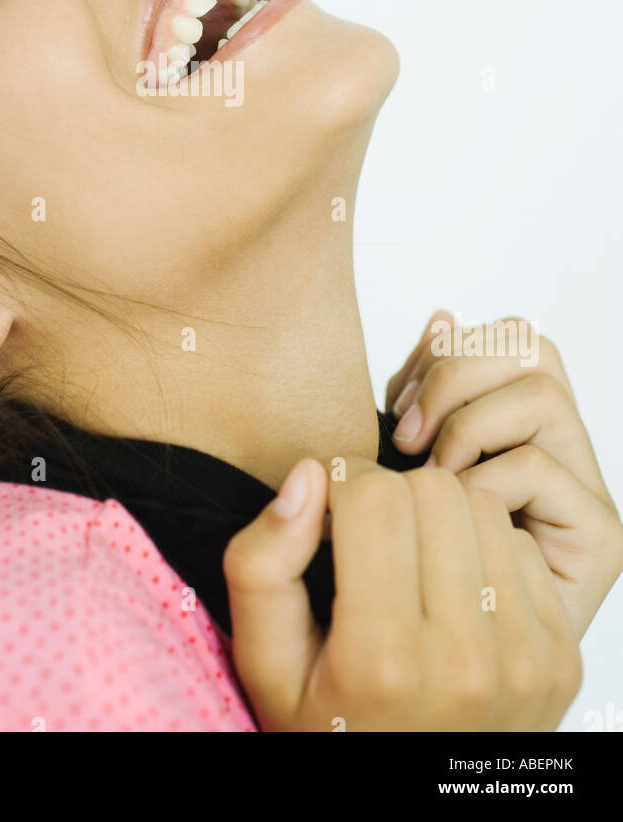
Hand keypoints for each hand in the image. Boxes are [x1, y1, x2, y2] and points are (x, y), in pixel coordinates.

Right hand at [223, 455, 581, 731]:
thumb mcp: (265, 662)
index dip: (343, 482)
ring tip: (412, 562)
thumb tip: (309, 475)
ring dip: (441, 517)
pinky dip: (482, 550)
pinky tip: (452, 589)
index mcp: (381, 660)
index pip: (375, 497)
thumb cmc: (333, 730)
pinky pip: (521, 546)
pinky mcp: (561, 655)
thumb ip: (262, 565)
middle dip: (391, 496)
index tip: (331, 512)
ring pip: (483, 506)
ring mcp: (523, 659)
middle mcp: (463, 660)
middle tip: (369, 539)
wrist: (414, 807)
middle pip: (433, 491)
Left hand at [386, 310, 622, 638]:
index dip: (443, 355)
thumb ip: (421, 389)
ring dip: (469, 424)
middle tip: (409, 434)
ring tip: (432, 473)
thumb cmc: (398, 573)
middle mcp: (562, 452)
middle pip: (529, 347)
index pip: (504, 337)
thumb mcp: (396, 466)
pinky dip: (485, 480)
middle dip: (455, 376)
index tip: (397, 408)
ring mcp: (586, 493)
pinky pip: (538, 467)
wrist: (416, 681)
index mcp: (518, 428)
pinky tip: (456, 518)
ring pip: (539, 392)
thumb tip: (443, 315)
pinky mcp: (600, 538)